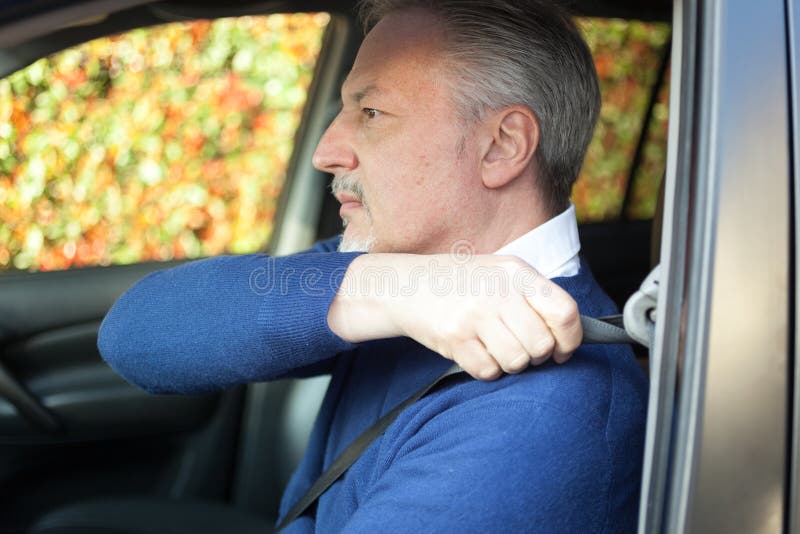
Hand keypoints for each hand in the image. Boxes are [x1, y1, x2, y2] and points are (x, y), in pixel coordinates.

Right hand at [328, 254, 581, 379]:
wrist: (407, 285)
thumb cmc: (462, 282)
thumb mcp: (502, 273)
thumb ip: (534, 297)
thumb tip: (568, 336)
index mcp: (517, 272)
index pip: (564, 312)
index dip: (570, 339)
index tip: (561, 349)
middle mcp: (498, 291)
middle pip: (541, 345)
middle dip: (536, 356)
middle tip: (521, 348)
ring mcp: (475, 315)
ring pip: (517, 362)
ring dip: (510, 363)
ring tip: (495, 346)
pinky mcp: (455, 338)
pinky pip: (488, 371)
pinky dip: (486, 369)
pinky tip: (475, 350)